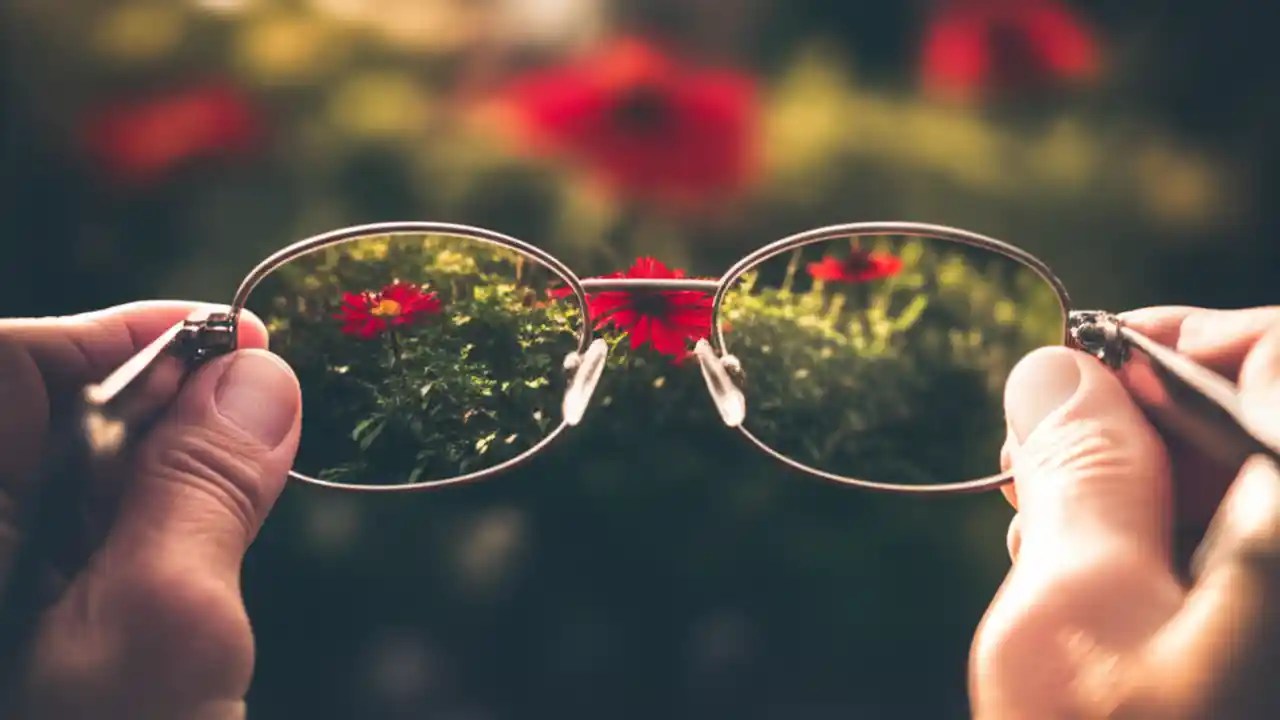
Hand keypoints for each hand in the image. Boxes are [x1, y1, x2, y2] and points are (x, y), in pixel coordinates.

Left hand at [0, 302, 300, 718]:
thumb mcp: (165, 630)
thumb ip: (204, 489)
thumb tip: (261, 377)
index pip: (12, 369)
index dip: (124, 336)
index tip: (241, 339)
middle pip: (42, 417)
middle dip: (156, 406)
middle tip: (260, 422)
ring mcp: (4, 580)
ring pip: (69, 476)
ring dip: (160, 473)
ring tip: (223, 517)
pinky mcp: (30, 610)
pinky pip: (78, 535)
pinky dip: (145, 526)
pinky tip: (188, 555)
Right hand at [970, 306, 1279, 718]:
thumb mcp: (1080, 603)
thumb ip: (1082, 468)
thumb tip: (1057, 369)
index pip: (1274, 355)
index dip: (1175, 336)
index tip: (1078, 358)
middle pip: (1246, 422)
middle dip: (1133, 424)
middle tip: (1030, 456)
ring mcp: (1270, 595)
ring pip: (1227, 490)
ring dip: (1131, 491)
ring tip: (1040, 534)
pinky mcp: (1250, 639)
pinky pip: (1221, 552)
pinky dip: (1153, 548)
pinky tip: (1082, 581)